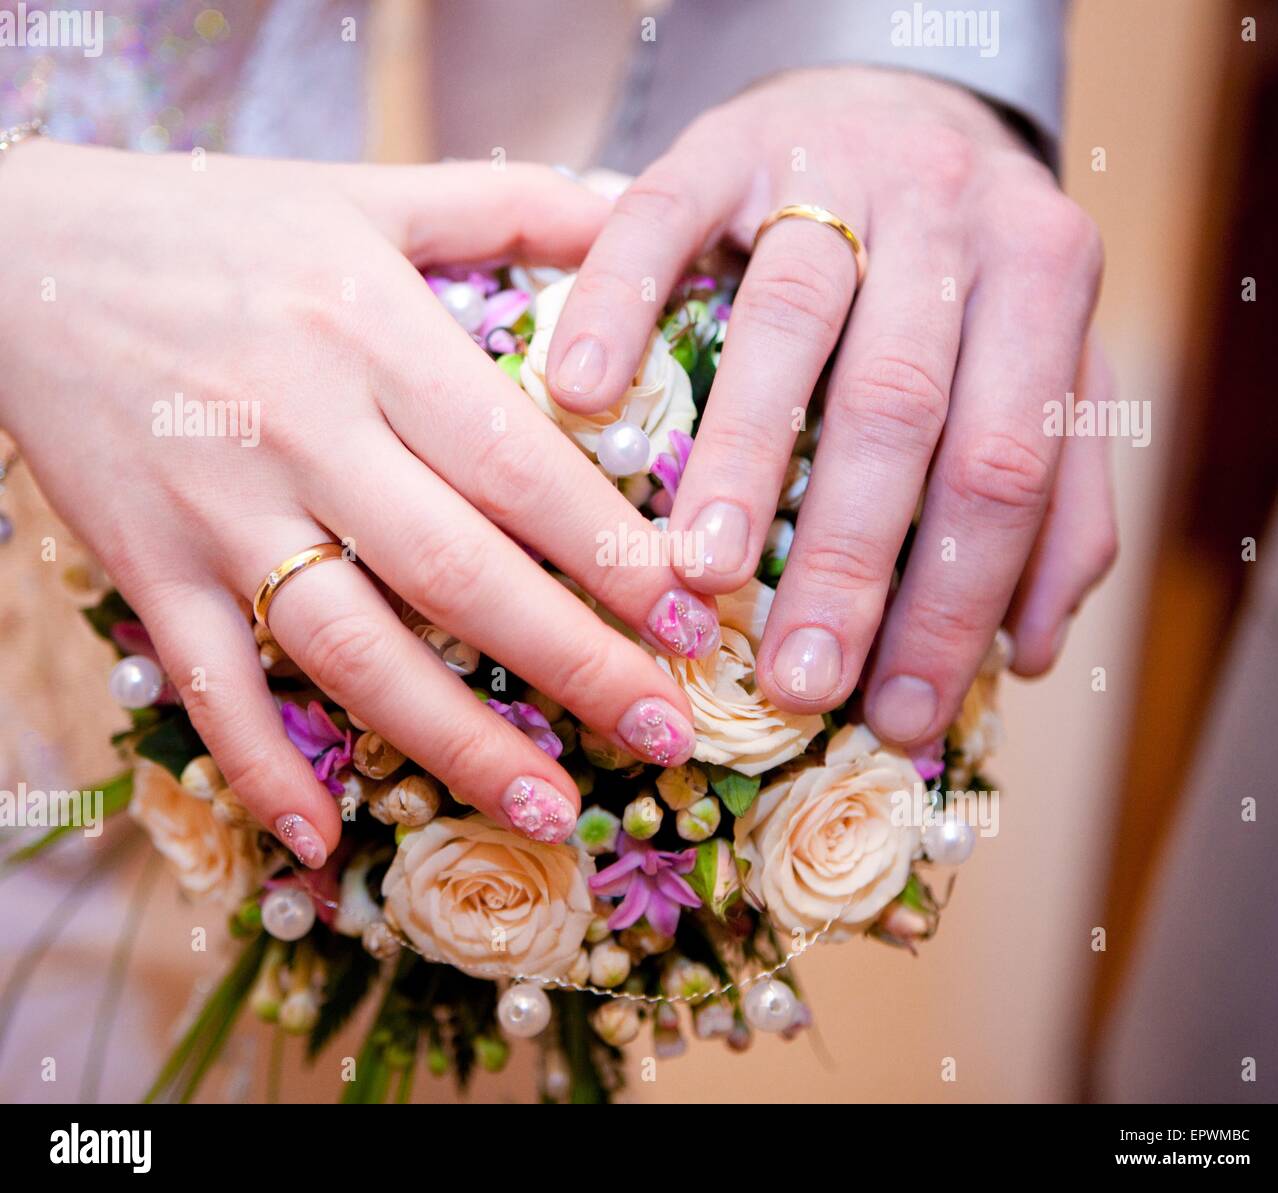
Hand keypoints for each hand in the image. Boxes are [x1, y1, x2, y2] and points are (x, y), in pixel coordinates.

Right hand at [0, 141, 713, 861]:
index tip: (692, 618)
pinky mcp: (147, 567)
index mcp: (372, 336)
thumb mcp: (367, 194)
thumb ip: (508, 205)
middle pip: (458, 574)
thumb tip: (635, 210)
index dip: (613, 551)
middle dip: (574, 663)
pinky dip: (259, 767)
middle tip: (667, 732)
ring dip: (454, 741)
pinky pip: (209, 685)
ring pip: (351, 649)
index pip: (518, 464)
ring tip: (548, 808)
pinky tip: (322, 842)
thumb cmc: (215, 225)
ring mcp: (219, 512)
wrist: (17, 248)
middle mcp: (304, 431)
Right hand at [544, 68, 1115, 745]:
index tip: (894, 711)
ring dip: (745, 455)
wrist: (903, 97)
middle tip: (796, 679)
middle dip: (850, 559)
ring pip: (793, 318)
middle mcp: (953, 216)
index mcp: (1046, 282)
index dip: (954, 602)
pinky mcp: (728, 139)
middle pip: (902, 404)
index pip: (1009, 467)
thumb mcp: (1043, 367)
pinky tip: (583, 390)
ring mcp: (837, 168)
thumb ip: (1061, 499)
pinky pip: (665, 213)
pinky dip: (618, 299)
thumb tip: (1030, 649)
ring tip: (701, 573)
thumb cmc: (966, 271)